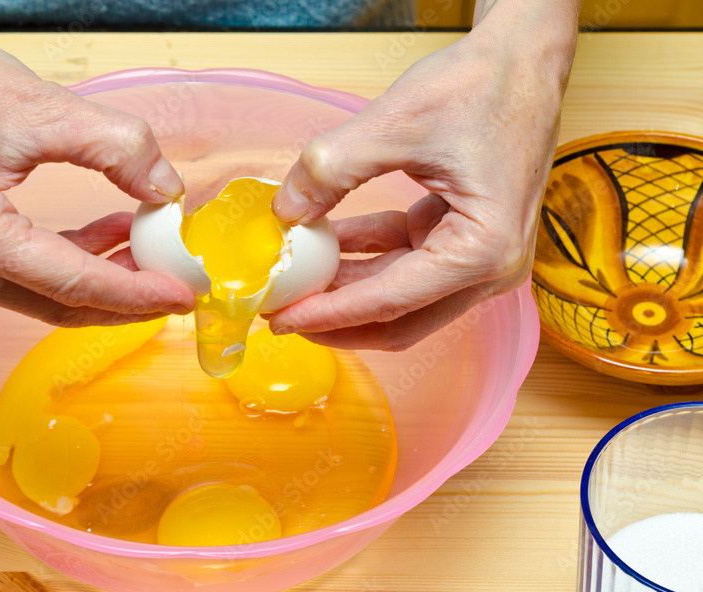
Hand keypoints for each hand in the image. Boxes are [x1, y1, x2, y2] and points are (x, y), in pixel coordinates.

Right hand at [0, 0, 193, 326]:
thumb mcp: (45, 107)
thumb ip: (120, 148)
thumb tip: (166, 190)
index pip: (73, 282)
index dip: (136, 292)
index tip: (182, 293)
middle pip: (57, 303)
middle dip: (123, 297)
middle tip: (175, 286)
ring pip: (40, 294)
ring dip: (96, 277)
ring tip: (148, 250)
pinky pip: (18, 274)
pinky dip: (64, 261)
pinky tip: (105, 237)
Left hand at [269, 1, 577, 349]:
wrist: (522, 59)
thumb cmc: (482, 85)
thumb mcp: (394, 123)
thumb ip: (331, 170)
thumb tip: (286, 213)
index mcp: (484, 250)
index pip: (391, 301)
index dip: (329, 314)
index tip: (281, 319)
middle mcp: (491, 269)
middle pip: (400, 320)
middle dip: (337, 321)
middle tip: (281, 316)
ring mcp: (480, 259)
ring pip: (399, 298)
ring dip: (346, 290)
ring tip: (293, 282)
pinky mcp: (464, 242)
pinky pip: (404, 263)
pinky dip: (364, 258)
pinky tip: (322, 247)